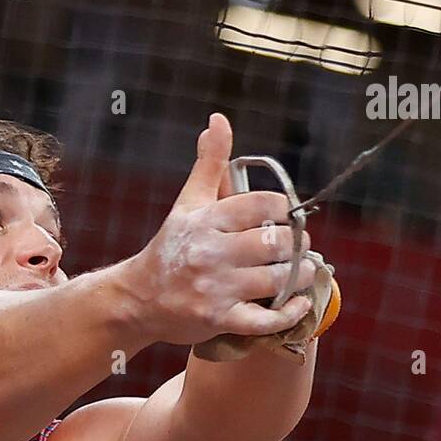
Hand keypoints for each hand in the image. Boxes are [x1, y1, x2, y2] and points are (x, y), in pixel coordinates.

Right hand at [120, 114, 315, 344]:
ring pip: (276, 279)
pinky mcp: (218, 319)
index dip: (284, 209)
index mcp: (206, 219)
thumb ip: (209, 163)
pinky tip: (298, 302)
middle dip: (296, 243)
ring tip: (302, 270)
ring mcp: (214, 288)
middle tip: (299, 245)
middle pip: (275, 243)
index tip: (288, 216)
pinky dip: (290, 312)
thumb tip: (219, 121)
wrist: (137, 298)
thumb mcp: (189, 202)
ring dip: (300, 275)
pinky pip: (265, 319)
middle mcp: (210, 252)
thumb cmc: (172, 247)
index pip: (262, 205)